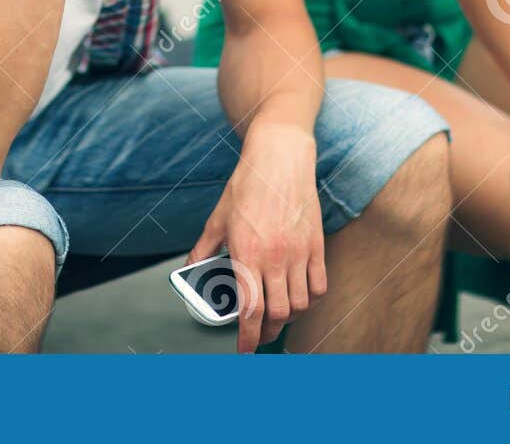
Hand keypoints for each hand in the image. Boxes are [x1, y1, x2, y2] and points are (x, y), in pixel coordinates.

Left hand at [188, 121, 326, 353]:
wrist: (280, 158)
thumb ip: (203, 248)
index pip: (250, 310)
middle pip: (278, 314)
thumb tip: (190, 270)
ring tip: (278, 316)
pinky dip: (310, 299)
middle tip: (259, 334)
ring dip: (288, 316)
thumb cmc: (248, 184)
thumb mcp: (218, 217)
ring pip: (300, 304)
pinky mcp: (316, 245)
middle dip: (268, 331)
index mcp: (247, 253)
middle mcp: (276, 258)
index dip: (248, 337)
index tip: (245, 351)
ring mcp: (299, 252)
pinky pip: (318, 286)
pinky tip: (299, 297)